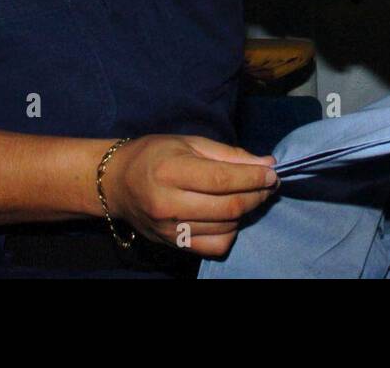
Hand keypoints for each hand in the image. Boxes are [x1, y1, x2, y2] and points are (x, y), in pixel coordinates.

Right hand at [103, 134, 277, 257]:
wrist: (117, 183)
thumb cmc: (155, 155)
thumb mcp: (190, 142)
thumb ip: (229, 154)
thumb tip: (267, 164)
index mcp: (171, 170)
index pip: (223, 179)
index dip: (254, 177)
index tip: (273, 173)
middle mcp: (169, 203)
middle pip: (228, 206)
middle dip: (257, 194)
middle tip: (268, 184)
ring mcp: (170, 229)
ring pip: (226, 227)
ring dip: (247, 211)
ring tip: (249, 195)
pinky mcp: (173, 244)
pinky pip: (215, 246)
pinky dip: (230, 232)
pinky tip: (228, 216)